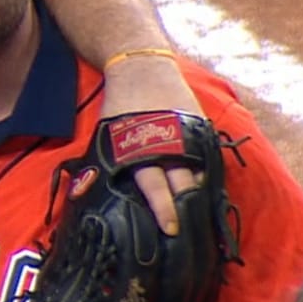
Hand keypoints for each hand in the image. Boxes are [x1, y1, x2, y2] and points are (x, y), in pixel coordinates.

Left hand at [98, 55, 202, 236]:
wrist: (142, 68)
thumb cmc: (120, 107)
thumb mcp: (109, 135)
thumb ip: (111, 164)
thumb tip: (94, 195)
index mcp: (142, 148)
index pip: (154, 185)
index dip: (164, 209)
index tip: (171, 230)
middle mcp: (169, 143)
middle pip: (185, 184)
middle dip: (189, 209)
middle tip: (193, 233)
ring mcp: (189, 135)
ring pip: (201, 173)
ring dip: (201, 196)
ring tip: (204, 218)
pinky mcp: (201, 127)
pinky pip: (208, 158)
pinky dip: (207, 175)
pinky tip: (208, 192)